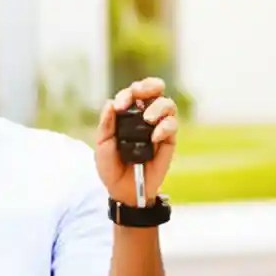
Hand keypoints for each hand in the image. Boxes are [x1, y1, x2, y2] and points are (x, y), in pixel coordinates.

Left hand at [96, 77, 178, 206]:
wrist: (123, 190)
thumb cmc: (111, 167)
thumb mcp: (103, 145)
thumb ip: (107, 125)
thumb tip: (109, 103)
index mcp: (127, 115)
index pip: (132, 95)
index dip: (127, 94)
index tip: (120, 106)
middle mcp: (144, 117)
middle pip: (154, 91)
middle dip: (149, 86)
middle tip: (141, 92)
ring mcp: (158, 127)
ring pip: (167, 104)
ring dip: (158, 107)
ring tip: (148, 119)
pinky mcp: (168, 140)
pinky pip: (172, 125)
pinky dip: (165, 127)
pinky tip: (155, 137)